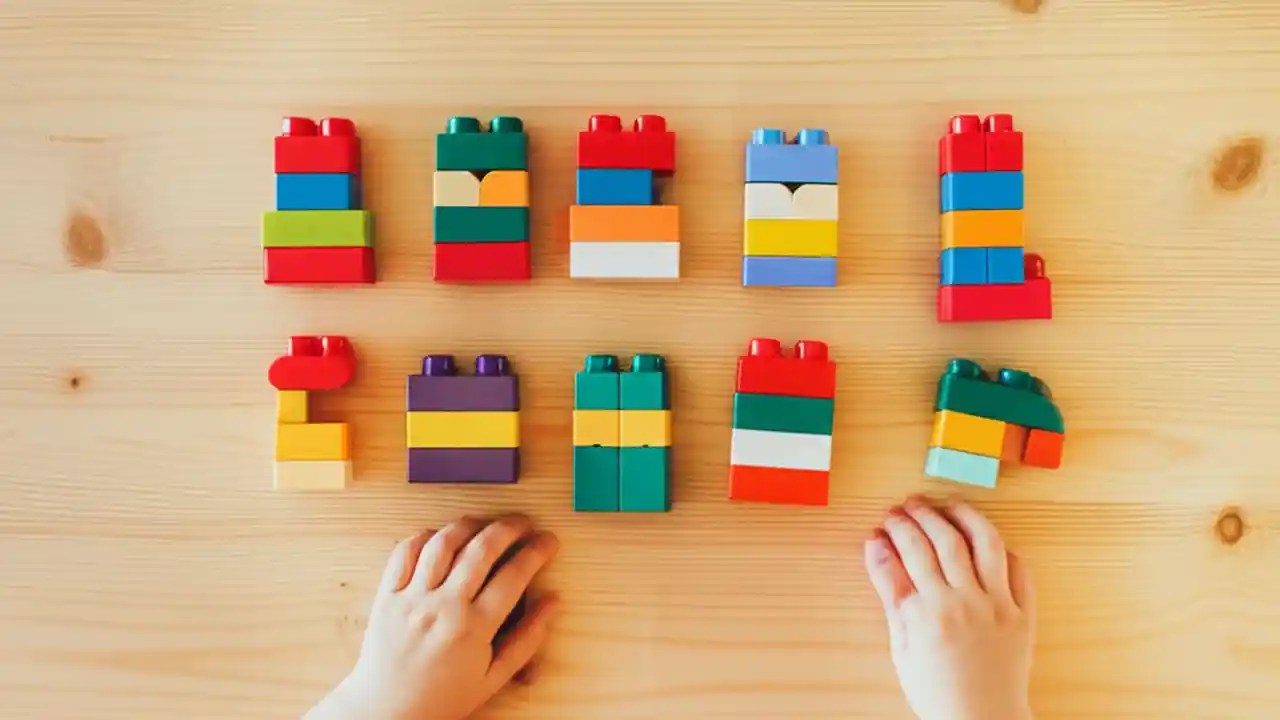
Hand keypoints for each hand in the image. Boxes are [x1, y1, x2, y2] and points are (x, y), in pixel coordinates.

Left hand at [307, 515, 559, 719]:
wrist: (388, 712)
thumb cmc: (443, 697)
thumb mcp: (494, 677)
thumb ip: (527, 638)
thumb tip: (553, 602)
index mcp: (473, 629)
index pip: (514, 576)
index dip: (536, 552)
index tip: (547, 542)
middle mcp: (442, 608)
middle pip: (481, 549)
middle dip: (509, 528)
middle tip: (523, 524)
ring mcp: (411, 598)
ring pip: (443, 543)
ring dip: (470, 525)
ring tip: (486, 524)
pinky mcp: (387, 595)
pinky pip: (405, 551)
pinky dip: (425, 536)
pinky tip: (442, 537)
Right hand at [864, 497, 1034, 719]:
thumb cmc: (935, 690)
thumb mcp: (901, 643)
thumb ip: (890, 590)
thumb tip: (876, 546)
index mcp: (928, 612)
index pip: (906, 550)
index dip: (893, 529)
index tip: (884, 522)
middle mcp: (964, 603)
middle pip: (940, 539)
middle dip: (919, 515)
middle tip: (908, 506)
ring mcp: (998, 606)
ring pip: (982, 541)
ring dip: (962, 516)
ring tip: (947, 506)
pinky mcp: (1023, 613)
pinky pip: (1018, 568)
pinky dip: (1002, 549)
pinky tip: (985, 540)